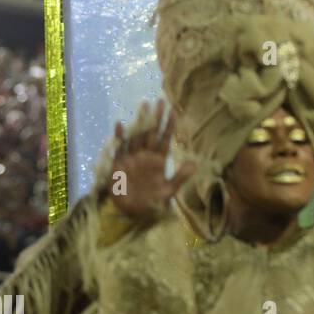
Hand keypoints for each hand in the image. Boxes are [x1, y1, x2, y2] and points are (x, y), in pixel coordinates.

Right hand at [107, 99, 195, 223]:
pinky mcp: (119, 164)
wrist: (133, 213)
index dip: (169, 126)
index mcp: (158, 160)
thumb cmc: (153, 202)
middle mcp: (145, 155)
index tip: (174, 111)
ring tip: (144, 105)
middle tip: (160, 100)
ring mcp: (132, 158)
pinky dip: (119, 136)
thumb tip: (195, 163)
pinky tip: (120, 124)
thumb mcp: (169, 191)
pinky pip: (119, 148)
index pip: (165, 139)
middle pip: (151, 133)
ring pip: (136, 135)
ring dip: (140, 121)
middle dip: (156, 117)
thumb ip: (180, 177)